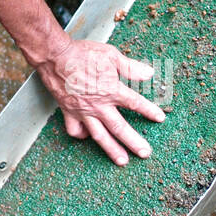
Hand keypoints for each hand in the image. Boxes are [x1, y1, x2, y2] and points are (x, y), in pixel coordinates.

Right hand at [34, 38, 165, 165]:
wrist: (55, 57)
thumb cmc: (82, 54)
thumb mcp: (111, 56)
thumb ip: (131, 67)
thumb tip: (149, 73)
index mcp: (111, 90)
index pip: (135, 103)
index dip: (149, 111)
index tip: (160, 119)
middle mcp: (98, 105)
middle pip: (120, 128)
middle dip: (134, 142)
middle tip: (145, 153)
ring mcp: (83, 112)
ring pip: (100, 135)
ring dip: (112, 150)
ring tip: (122, 161)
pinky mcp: (69, 112)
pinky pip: (76, 131)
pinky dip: (83, 136)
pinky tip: (89, 136)